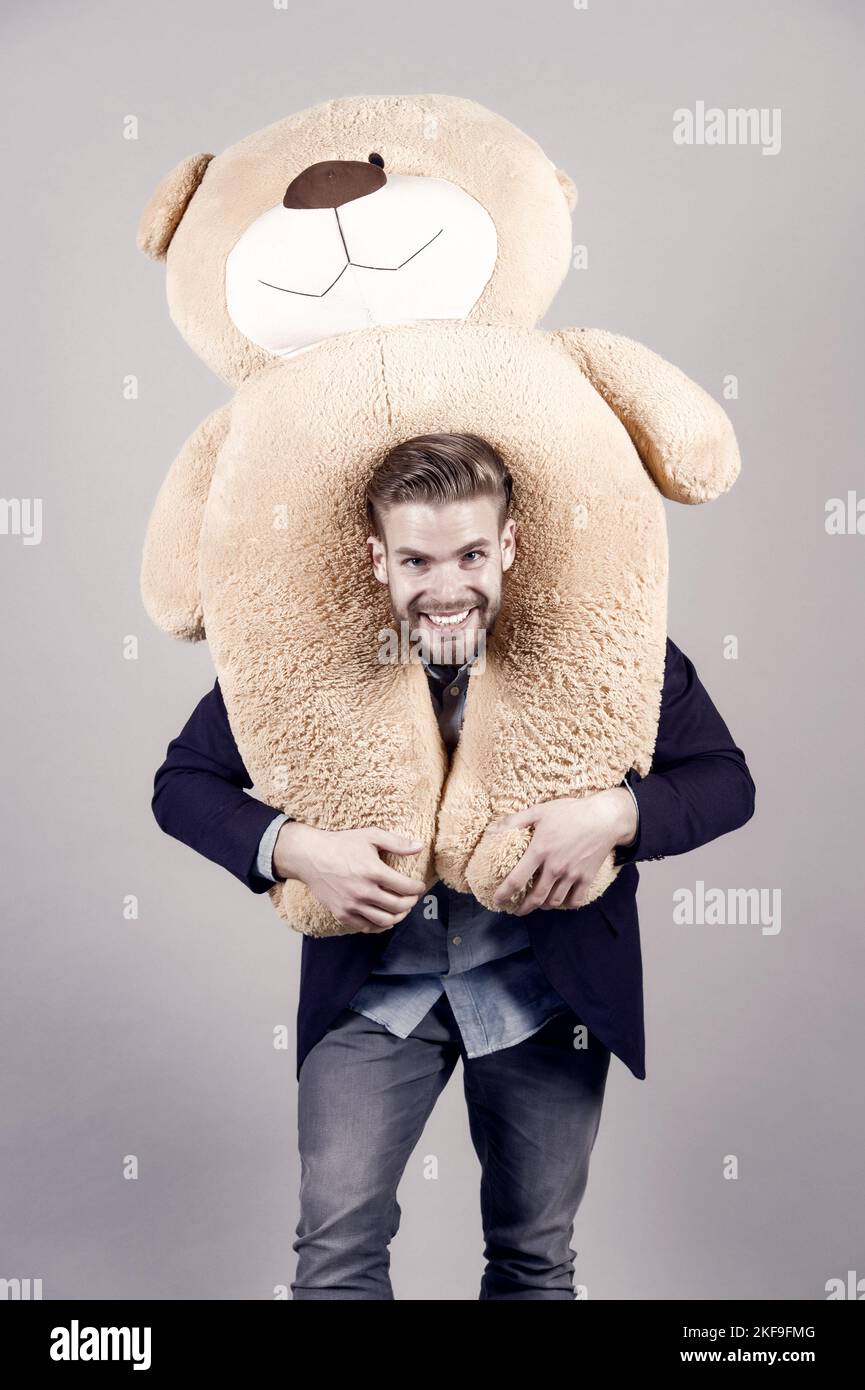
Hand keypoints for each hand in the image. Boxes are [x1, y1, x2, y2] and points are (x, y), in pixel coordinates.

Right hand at [272, 823, 427, 932]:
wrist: (309, 856)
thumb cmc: (340, 844)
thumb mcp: (370, 836)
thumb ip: (397, 843)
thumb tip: (420, 847)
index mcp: (373, 871)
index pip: (406, 887)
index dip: (417, 888)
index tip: (419, 886)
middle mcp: (364, 891)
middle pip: (398, 906)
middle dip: (411, 903)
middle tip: (413, 898)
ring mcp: (352, 905)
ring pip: (385, 920)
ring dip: (399, 916)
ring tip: (402, 909)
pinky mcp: (341, 913)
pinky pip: (366, 927)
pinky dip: (380, 926)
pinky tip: (385, 918)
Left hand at [488, 788, 636, 914]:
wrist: (604, 817)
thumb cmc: (570, 811)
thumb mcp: (539, 811)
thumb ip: (514, 821)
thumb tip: (491, 831)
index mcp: (539, 851)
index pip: (516, 880)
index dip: (504, 894)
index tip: (497, 901)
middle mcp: (555, 867)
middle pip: (536, 898)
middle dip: (523, 908)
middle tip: (517, 911)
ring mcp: (572, 874)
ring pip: (554, 901)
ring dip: (543, 906)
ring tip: (538, 904)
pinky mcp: (587, 878)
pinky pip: (575, 900)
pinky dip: (566, 905)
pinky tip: (561, 901)